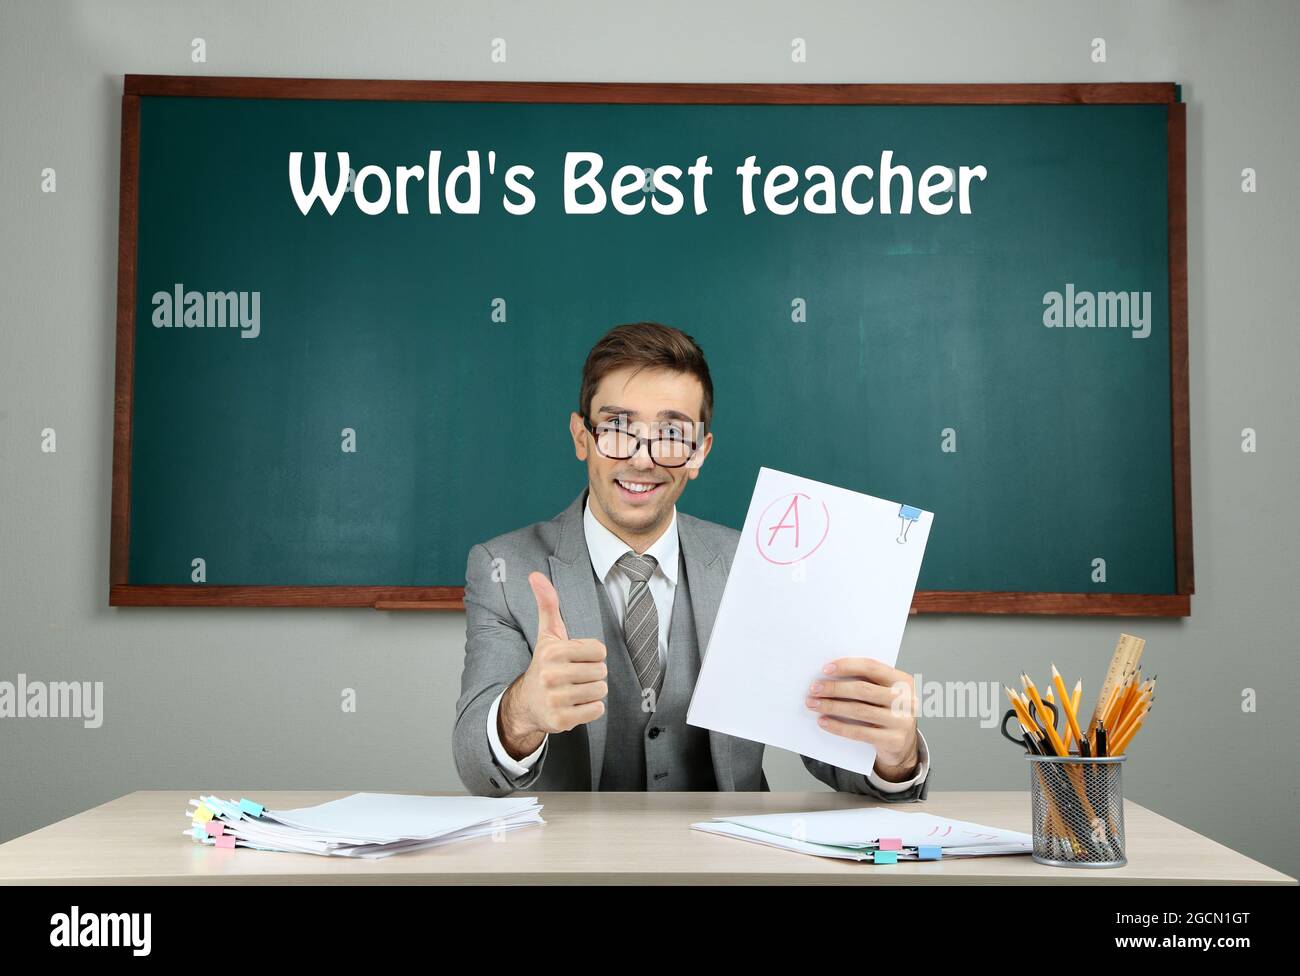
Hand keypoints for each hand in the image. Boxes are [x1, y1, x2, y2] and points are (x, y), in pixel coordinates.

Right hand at [497, 572, 607, 760]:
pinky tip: (575, 705)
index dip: (592, 655)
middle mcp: (552, 675)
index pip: (599, 651)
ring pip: (600, 691)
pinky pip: (596, 710)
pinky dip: (591, 709)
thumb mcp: (547, 634)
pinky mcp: (561, 720)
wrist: (527, 702)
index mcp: (552, 652)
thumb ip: (547, 604)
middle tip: (574, 677)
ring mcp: (555, 699)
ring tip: (574, 690)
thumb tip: (535, 574)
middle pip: (601, 672)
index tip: (576, 659)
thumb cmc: (545, 664)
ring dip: (593, 692)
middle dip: (593, 674)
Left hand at [805, 658, 919, 781]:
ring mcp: (902, 721)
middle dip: (835, 688)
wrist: (903, 744)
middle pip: (863, 690)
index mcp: (903, 681)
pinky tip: (823, 721)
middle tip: (814, 689)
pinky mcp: (893, 741)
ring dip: (832, 706)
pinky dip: (838, 726)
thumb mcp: (883, 693)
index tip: (825, 669)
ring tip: (814, 704)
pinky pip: (859, 733)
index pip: (872, 667)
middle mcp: (906, 700)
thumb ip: (866, 681)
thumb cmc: (887, 711)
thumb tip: (829, 676)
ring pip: (859, 711)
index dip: (847, 666)